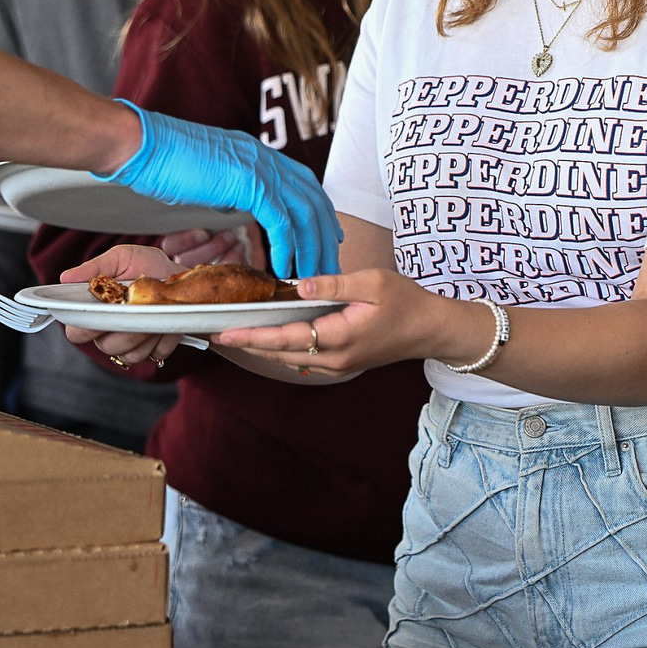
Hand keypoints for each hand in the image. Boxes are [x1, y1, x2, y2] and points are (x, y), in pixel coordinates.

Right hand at [57, 243, 204, 365]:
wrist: (182, 276)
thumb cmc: (148, 266)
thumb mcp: (121, 258)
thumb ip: (95, 268)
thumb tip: (66, 277)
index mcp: (95, 312)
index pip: (76, 332)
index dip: (83, 326)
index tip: (100, 312)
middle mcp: (110, 332)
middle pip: (104, 346)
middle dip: (121, 328)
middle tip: (135, 308)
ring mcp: (132, 344)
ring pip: (128, 354)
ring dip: (144, 331)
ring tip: (154, 308)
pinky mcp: (154, 349)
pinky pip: (154, 354)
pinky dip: (163, 337)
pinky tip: (165, 318)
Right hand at [101, 100, 340, 278]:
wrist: (142, 144)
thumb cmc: (164, 160)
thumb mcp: (211, 176)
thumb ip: (231, 189)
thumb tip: (235, 206)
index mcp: (260, 155)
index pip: (306, 186)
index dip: (321, 213)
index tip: (329, 239)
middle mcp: (267, 158)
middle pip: (314, 201)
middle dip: (325, 237)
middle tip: (330, 267)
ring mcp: (260, 168)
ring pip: (304, 213)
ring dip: (312, 248)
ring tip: (313, 276)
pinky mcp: (249, 182)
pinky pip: (280, 220)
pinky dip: (287, 246)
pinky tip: (285, 267)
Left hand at [214, 268, 454, 376]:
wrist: (430, 330)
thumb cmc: (406, 302)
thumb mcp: (372, 283)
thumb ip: (333, 284)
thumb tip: (297, 286)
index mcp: (339, 337)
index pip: (285, 337)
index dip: (252, 334)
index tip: (224, 332)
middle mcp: (334, 357)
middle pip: (279, 352)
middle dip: (246, 342)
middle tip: (215, 332)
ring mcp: (337, 363)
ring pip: (288, 357)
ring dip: (260, 346)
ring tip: (233, 333)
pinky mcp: (340, 361)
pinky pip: (301, 356)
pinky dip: (279, 346)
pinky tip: (268, 334)